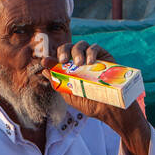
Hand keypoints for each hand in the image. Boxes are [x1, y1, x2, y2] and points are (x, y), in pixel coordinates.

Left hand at [54, 40, 151, 154]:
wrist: (110, 109)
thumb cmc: (90, 104)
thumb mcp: (70, 95)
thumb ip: (58, 82)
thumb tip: (45, 70)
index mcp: (71, 70)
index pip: (60, 58)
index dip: (52, 57)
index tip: (46, 61)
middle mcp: (81, 62)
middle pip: (69, 47)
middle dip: (64, 51)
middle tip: (64, 60)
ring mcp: (93, 58)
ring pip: (81, 45)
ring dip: (77, 51)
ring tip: (79, 63)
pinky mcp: (104, 57)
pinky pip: (95, 47)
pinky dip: (91, 52)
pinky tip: (89, 62)